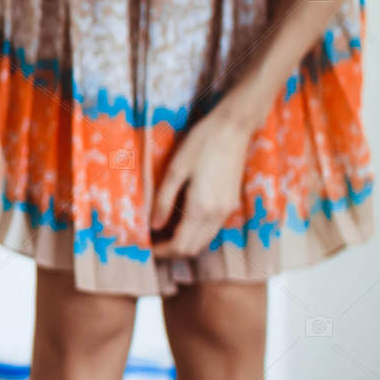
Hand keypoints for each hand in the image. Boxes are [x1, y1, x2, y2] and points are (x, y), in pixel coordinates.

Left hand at [150, 108, 253, 258]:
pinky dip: (195, 233)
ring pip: (204, 241)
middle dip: (171, 251)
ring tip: (162, 235)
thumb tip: (153, 226)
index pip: (180, 245)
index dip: (162, 251)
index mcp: (201, 208)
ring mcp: (227, 210)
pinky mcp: (231, 203)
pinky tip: (180, 222)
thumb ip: (163, 201)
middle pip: (193, 248)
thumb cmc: (201, 144)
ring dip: (184, 244)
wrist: (233, 128)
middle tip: (151, 244)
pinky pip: (211, 229)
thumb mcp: (175, 170)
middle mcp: (217, 215)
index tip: (145, 247)